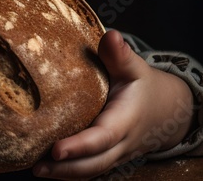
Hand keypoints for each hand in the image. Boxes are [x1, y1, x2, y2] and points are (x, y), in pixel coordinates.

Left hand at [31, 30, 194, 179]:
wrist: (167, 111)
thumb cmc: (144, 86)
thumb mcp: (136, 68)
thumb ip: (121, 55)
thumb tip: (111, 36)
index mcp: (126, 120)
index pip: (103, 138)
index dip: (80, 146)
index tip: (56, 149)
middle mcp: (122, 143)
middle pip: (95, 164)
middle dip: (66, 169)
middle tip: (36, 167)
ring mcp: (117, 156)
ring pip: (92, 172)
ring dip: (64, 175)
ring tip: (35, 170)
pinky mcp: (109, 159)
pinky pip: (91, 171)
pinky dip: (70, 174)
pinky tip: (47, 170)